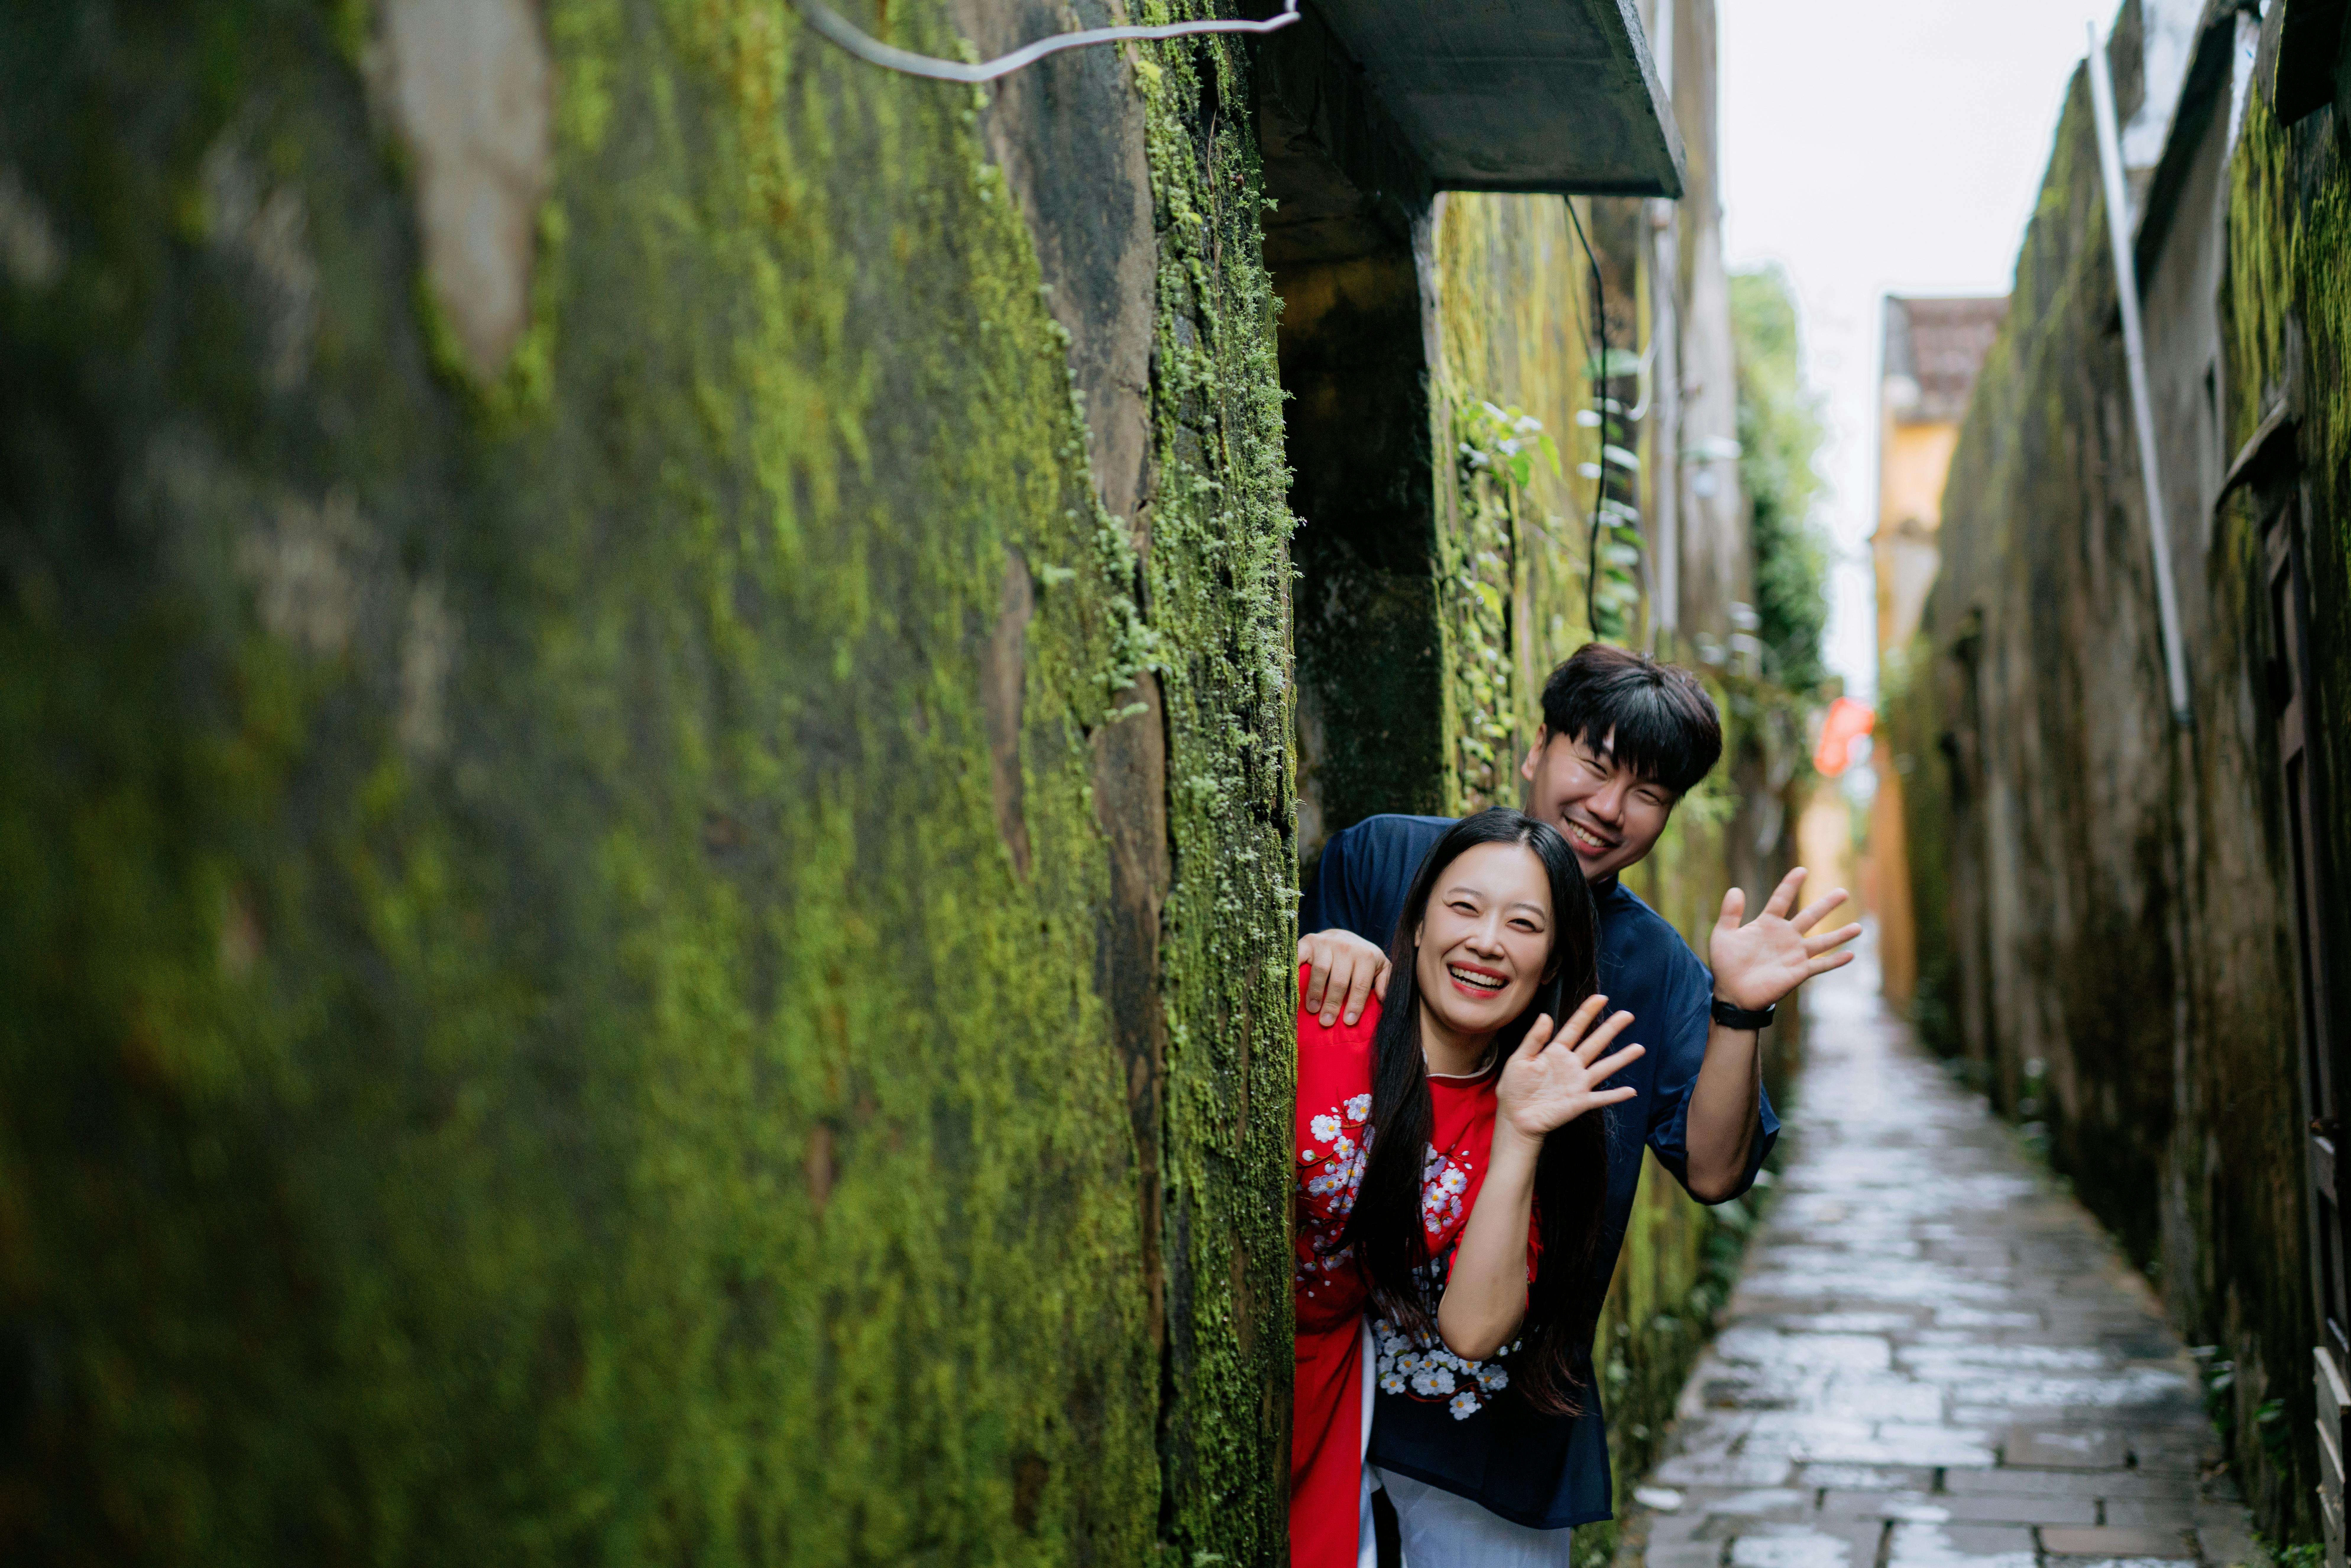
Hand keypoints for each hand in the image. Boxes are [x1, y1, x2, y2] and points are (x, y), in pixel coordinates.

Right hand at [1298, 928, 1390, 1026]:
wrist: (1342, 936)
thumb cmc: (1360, 957)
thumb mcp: (1379, 967)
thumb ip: (1385, 980)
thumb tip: (1383, 997)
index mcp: (1366, 955)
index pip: (1360, 985)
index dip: (1355, 1004)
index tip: (1349, 1022)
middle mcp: (1346, 947)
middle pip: (1339, 980)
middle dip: (1333, 1004)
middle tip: (1326, 1022)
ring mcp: (1326, 943)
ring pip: (1320, 971)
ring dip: (1315, 992)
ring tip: (1312, 1009)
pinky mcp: (1309, 941)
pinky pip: (1300, 958)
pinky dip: (1295, 971)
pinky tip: (1293, 986)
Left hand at [1494, 994, 1643, 1147]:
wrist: (1516, 1118)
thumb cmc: (1515, 1089)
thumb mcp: (1519, 1060)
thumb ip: (1534, 1039)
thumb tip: (1545, 1015)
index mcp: (1555, 1052)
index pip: (1574, 1028)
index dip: (1587, 1013)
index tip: (1601, 998)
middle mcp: (1571, 1065)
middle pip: (1595, 1043)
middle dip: (1611, 1028)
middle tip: (1627, 1015)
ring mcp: (1578, 1083)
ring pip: (1604, 1067)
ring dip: (1622, 1058)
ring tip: (1639, 1048)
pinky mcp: (1580, 1102)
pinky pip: (1601, 1098)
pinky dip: (1616, 1095)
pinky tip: (1631, 1091)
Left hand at [1708, 866, 1862, 1011]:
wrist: (1732, 992)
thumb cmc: (1726, 964)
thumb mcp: (1723, 935)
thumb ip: (1730, 913)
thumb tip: (1736, 889)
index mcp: (1767, 924)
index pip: (1781, 899)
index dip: (1790, 885)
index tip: (1802, 870)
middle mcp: (1785, 936)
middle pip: (1810, 916)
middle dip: (1827, 905)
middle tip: (1843, 892)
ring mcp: (1794, 954)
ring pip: (1822, 941)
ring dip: (1840, 934)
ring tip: (1859, 927)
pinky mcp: (1798, 972)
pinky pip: (1820, 965)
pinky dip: (1835, 961)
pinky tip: (1850, 955)